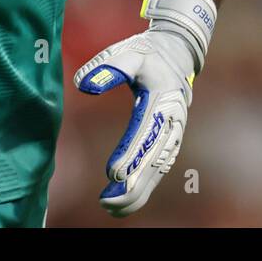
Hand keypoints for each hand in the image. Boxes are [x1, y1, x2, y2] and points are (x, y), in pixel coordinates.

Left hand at [73, 0, 217, 216]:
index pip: (145, 132)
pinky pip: (160, 167)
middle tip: (108, 202)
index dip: (130, 155)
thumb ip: (107, 67)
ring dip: (139, 192)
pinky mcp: (171, 139)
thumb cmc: (147, 53)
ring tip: (112, 208)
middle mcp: (172, 120)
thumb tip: (84, 85)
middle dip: (134, 185)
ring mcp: (174, 132)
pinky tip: (127, 201)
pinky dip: (146, 186)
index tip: (113, 174)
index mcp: (161, 99)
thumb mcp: (128, 52)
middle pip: (155, 159)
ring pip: (158, 169)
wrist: (177, 52)